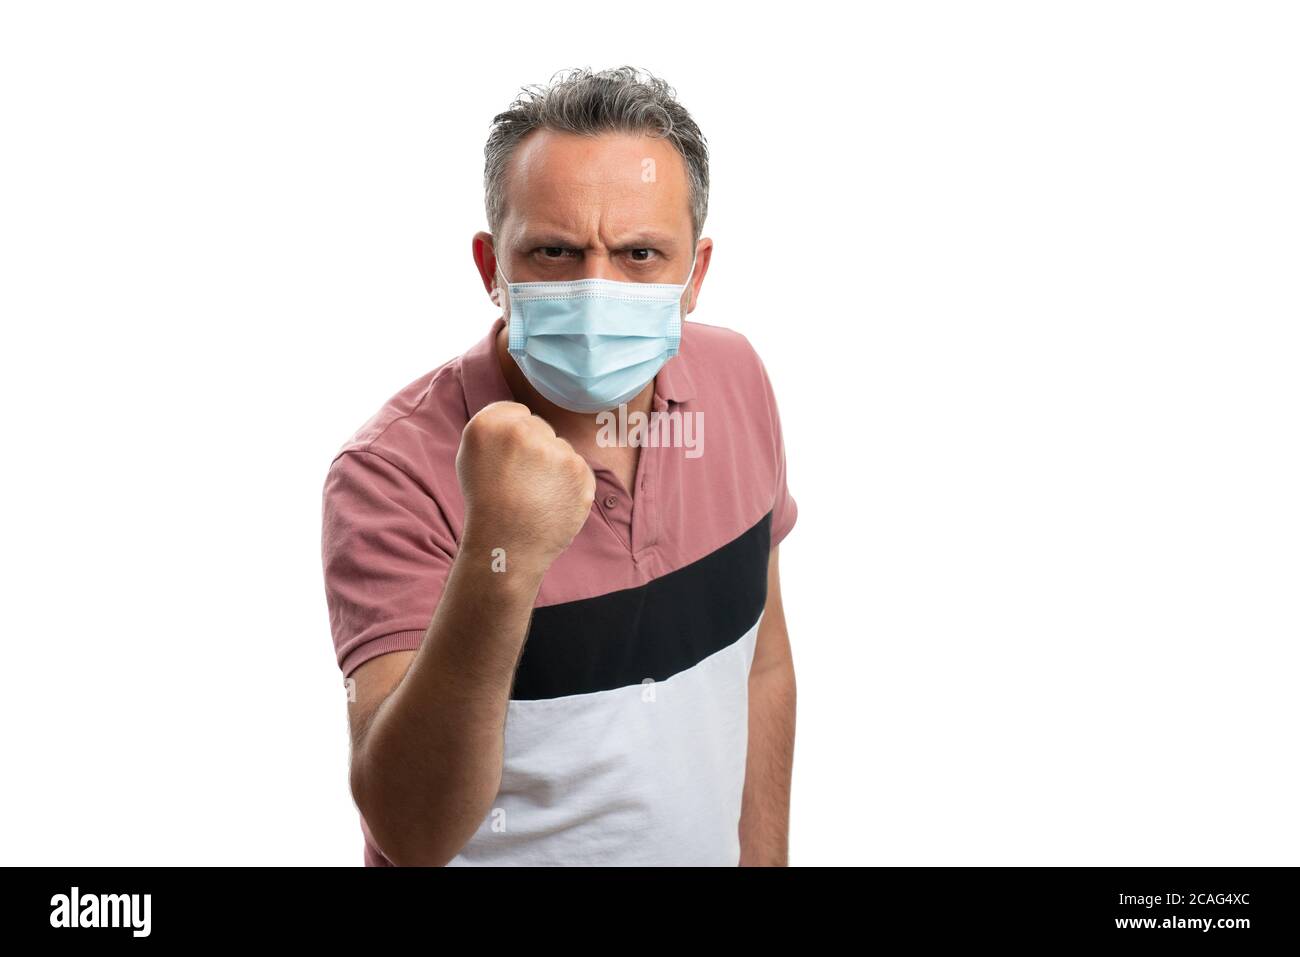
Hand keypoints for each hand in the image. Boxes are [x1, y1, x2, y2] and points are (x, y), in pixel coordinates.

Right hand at [455, 401, 595, 569]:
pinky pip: (577, 468)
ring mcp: (554, 450)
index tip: (509, 458)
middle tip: (521, 480)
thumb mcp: (471, 457)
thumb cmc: (486, 503)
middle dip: (535, 449)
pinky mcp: (579, 470)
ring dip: (553, 467)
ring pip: (560, 448)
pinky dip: (569, 484)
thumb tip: (521, 416)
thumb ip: (495, 428)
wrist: (506, 546)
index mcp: (488, 424)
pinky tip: (551, 501)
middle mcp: (522, 431)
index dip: (513, 437)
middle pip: (540, 428)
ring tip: (535, 494)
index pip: (516, 412)